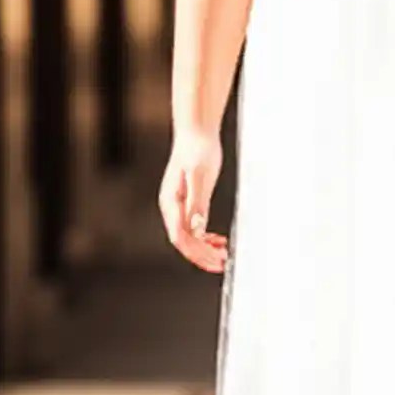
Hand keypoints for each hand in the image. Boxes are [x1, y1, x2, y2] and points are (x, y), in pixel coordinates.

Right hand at [158, 132, 228, 271]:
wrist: (196, 131)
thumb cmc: (197, 150)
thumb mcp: (200, 177)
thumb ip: (198, 203)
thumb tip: (196, 229)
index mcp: (171, 202)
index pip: (181, 238)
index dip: (197, 253)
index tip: (214, 261)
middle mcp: (171, 206)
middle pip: (184, 241)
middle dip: (202, 255)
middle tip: (222, 263)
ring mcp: (178, 204)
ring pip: (189, 235)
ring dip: (204, 248)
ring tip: (223, 254)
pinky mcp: (187, 199)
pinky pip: (193, 225)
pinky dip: (205, 235)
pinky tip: (217, 239)